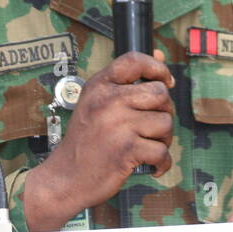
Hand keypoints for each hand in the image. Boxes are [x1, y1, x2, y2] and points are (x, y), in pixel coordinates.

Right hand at [23, 52, 174, 231]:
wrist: (66, 177)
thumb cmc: (86, 140)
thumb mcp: (97, 102)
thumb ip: (127, 80)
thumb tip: (160, 54)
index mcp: (99, 86)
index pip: (134, 60)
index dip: (157, 67)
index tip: (166, 81)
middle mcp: (108, 101)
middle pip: (160, 93)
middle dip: (164, 111)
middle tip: (153, 126)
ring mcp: (118, 124)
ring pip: (165, 123)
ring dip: (164, 139)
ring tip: (147, 146)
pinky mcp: (127, 149)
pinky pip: (162, 152)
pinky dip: (162, 163)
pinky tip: (152, 165)